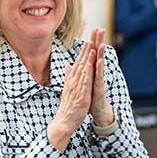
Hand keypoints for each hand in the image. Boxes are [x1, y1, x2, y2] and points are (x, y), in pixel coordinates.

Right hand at [47, 35, 94, 149]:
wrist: (64, 121)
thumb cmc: (68, 106)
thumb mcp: (69, 88)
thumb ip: (68, 76)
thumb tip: (67, 65)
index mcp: (72, 80)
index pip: (78, 63)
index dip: (83, 51)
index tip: (88, 40)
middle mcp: (73, 81)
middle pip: (81, 62)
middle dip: (86, 49)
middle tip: (91, 36)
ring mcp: (77, 87)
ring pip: (83, 69)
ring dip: (87, 56)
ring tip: (92, 45)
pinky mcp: (82, 94)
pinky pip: (86, 81)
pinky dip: (89, 71)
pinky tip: (92, 64)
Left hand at [85, 28, 113, 126]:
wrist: (97, 110)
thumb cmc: (91, 96)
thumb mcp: (85, 81)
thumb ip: (82, 70)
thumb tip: (78, 61)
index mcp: (92, 70)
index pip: (92, 53)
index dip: (93, 41)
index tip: (93, 30)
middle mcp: (97, 73)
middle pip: (97, 54)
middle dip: (99, 42)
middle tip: (100, 29)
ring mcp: (99, 80)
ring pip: (100, 64)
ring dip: (100, 53)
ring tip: (101, 43)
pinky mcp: (99, 87)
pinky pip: (99, 76)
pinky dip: (99, 68)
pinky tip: (99, 60)